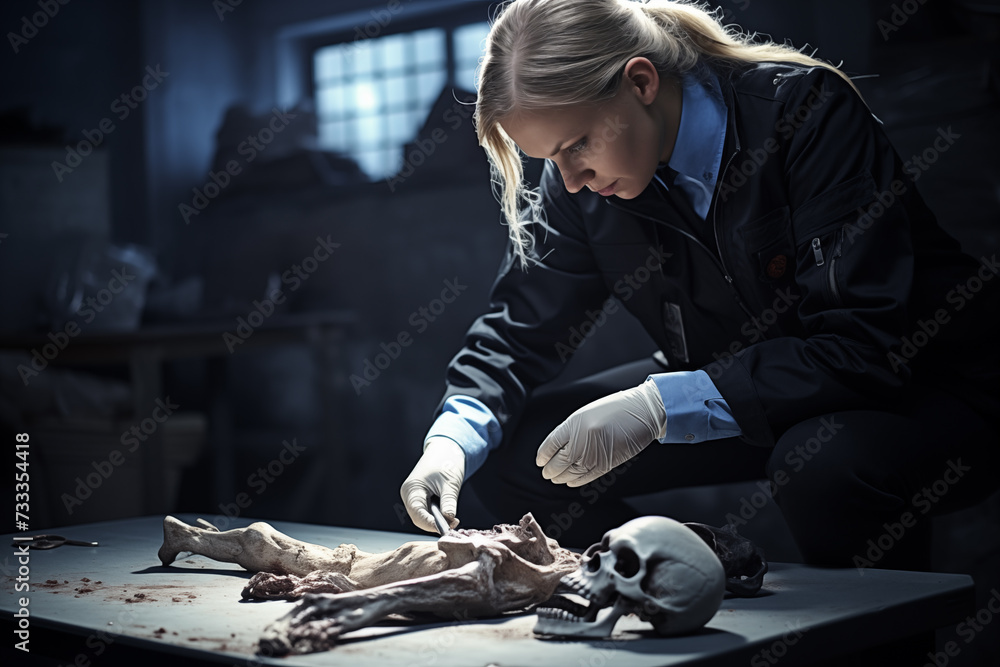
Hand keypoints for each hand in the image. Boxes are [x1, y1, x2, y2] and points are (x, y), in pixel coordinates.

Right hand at [400, 437, 465, 532]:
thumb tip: (449, 520)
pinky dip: (438, 516)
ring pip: (423, 517)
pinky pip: (427, 513)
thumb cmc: (446, 462)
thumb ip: (448, 502)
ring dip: (437, 521)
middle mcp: (409, 495)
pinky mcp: (421, 499)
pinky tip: (449, 515)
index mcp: (412, 489)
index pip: (417, 512)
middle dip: (435, 524)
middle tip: (453, 525)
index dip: (429, 523)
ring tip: (453, 520)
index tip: (444, 529)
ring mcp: (414, 497)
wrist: (446, 450)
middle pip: (419, 518)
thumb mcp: (450, 483)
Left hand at [536, 378, 665, 486]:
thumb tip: (558, 448)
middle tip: (546, 473)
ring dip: (561, 477)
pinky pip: (587, 476)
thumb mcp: (587, 413)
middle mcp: (582, 439)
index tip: (540, 460)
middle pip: (559, 461)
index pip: (551, 443)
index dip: (544, 455)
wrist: (642, 412)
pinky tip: (570, 482)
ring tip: (555, 478)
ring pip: (571, 472)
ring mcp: (595, 453)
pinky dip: (576, 481)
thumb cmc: (616, 409)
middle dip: (550, 469)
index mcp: (575, 423)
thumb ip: (572, 429)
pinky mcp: (607, 463)